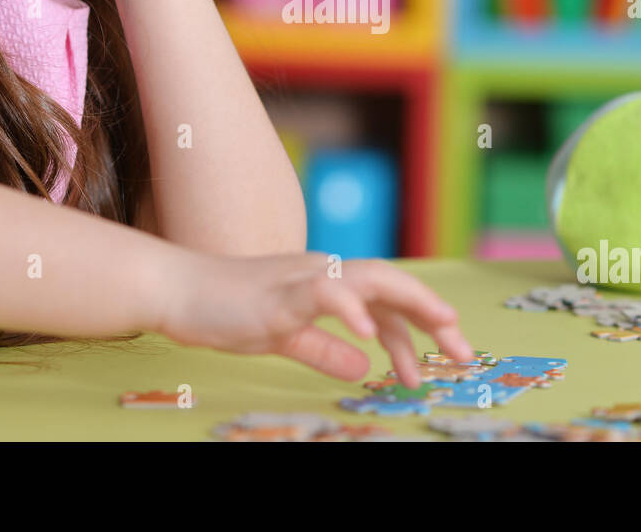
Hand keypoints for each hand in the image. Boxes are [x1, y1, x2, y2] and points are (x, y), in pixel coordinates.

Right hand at [157, 251, 473, 387]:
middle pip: (392, 285)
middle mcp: (324, 273)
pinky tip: (368, 332)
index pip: (386, 301)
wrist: (177, 291)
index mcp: (327, 284)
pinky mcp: (279, 293)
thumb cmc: (227, 310)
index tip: (446, 357)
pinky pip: (322, 294)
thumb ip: (323, 351)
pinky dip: (349, 308)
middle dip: (432, 314)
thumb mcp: (285, 337)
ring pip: (369, 279)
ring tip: (442, 326)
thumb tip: (364, 367)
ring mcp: (303, 279)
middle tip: (463, 350)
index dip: (420, 327)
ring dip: (409, 303)